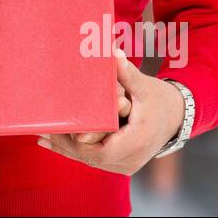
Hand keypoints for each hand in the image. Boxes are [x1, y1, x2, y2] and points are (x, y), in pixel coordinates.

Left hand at [35, 47, 185, 175]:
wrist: (176, 116)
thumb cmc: (159, 99)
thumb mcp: (144, 86)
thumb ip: (126, 73)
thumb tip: (113, 53)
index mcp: (137, 140)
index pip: (101, 149)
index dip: (78, 141)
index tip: (58, 129)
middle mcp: (131, 159)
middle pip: (91, 157)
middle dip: (65, 145)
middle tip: (41, 132)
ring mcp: (126, 164)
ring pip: (91, 160)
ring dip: (67, 150)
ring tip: (42, 137)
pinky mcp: (121, 163)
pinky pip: (95, 160)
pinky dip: (76, 152)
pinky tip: (54, 145)